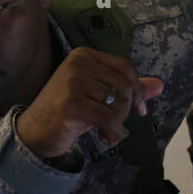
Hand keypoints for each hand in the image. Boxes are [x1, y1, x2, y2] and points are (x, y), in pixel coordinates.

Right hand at [14, 47, 164, 158]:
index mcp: (84, 56)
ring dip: (117, 122)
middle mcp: (78, 64)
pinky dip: (112, 132)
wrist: (33, 132)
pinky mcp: (71, 105)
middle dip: (125, 110)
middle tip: (113, 123)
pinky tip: (104, 138)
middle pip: (124, 86)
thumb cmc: (65, 112)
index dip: (137, 91)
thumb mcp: (97, 96)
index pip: (125, 68)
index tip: (139, 110)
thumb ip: (125, 89)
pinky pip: (108, 118)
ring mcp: (72, 83)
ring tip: (104, 130)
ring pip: (117, 103)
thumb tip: (160, 86)